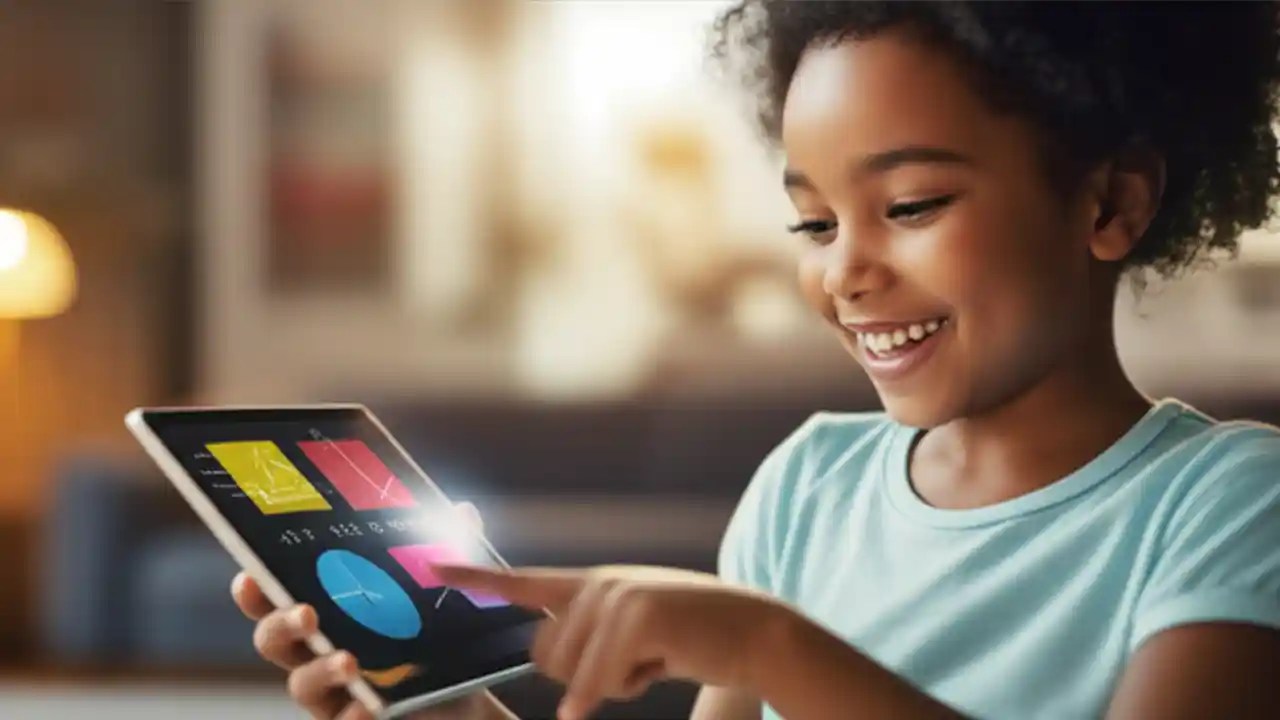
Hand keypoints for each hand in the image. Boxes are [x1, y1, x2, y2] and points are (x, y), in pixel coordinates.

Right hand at [232, 502, 490, 719]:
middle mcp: (316, 653)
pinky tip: (368, 707)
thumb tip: (462, 512)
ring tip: (348, 661)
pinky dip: (352, 716)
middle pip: (273, 640)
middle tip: (306, 613)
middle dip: (282, 624)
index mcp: (324, 613)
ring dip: (322, 670)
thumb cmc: (432, 639)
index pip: (275, 598)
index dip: (255, 590)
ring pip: (303, 684)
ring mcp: (332, 693)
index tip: (250, 575)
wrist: (462, 701)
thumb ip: (449, 552)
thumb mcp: (443, 593)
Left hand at [432, 563, 792, 719]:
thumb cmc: (691, 640)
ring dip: (613, 684)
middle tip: (634, 663)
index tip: (431, 569)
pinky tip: (657, 668)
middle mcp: (597, 583)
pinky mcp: (637, 614)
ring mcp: (617, 594)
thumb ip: (593, 647)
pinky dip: (620, 690)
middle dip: (582, 677)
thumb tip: (567, 692)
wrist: (754, 630)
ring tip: (655, 657)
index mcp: (592, 585)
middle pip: (544, 656)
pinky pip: (599, 679)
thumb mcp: (635, 639)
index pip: (522, 581)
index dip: (474, 577)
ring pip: (573, 673)